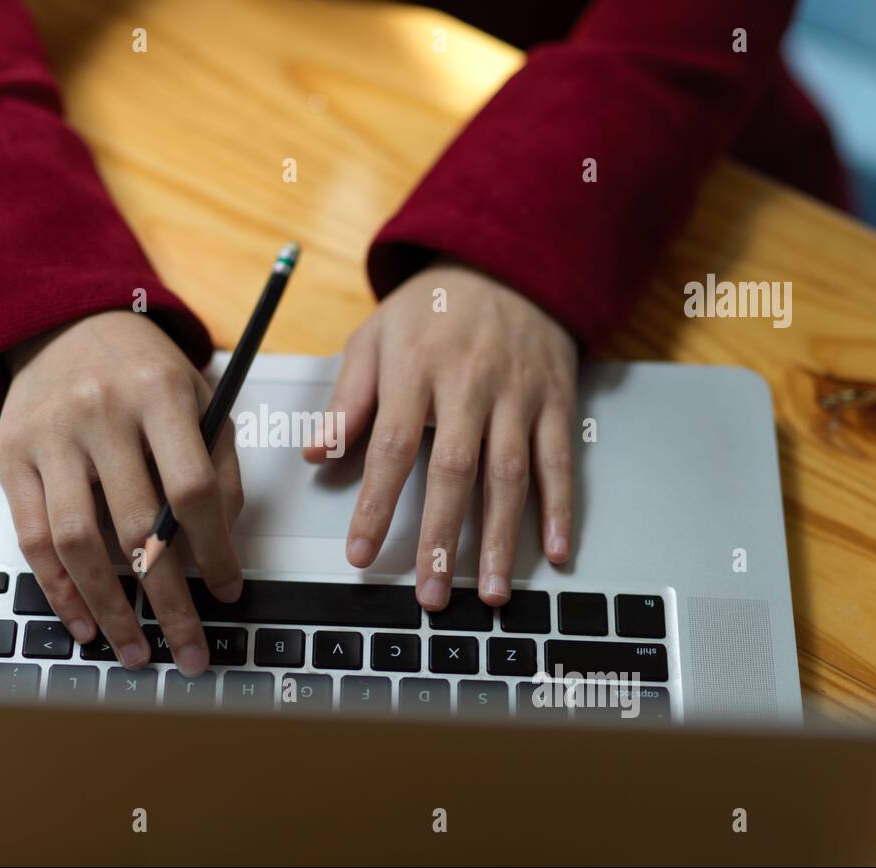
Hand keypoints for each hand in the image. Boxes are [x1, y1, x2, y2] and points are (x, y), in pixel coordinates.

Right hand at [0, 312, 243, 675]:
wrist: (65, 323)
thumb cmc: (143, 372)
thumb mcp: (200, 398)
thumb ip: (219, 466)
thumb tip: (220, 549)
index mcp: (159, 393)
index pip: (192, 488)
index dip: (215, 550)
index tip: (229, 591)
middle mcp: (100, 412)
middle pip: (137, 526)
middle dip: (169, 599)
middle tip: (190, 649)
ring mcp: (50, 436)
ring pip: (77, 541)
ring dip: (109, 608)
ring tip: (135, 650)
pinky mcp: (11, 457)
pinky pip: (31, 538)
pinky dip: (59, 589)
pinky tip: (83, 621)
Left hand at [304, 259, 577, 608]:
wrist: (506, 264)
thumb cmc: (430, 311)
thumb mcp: (374, 338)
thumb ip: (346, 399)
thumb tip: (312, 454)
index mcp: (416, 370)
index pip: (392, 448)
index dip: (376, 505)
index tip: (360, 553)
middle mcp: (470, 385)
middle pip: (455, 471)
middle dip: (443, 539)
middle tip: (432, 594)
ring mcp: (518, 395)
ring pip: (510, 476)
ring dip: (503, 538)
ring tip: (493, 592)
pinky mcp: (556, 402)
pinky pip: (560, 461)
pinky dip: (562, 509)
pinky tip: (557, 552)